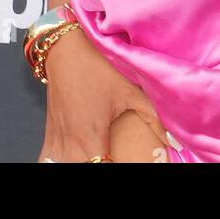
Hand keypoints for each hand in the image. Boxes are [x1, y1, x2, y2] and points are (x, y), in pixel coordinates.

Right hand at [38, 26, 168, 162]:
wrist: (65, 49)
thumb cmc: (96, 67)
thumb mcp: (128, 90)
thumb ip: (151, 115)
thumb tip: (172, 137)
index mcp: (91, 138)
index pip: (100, 168)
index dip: (114, 164)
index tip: (123, 158)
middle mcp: (70, 144)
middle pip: (81, 169)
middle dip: (97, 163)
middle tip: (112, 155)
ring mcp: (56, 140)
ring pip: (61, 165)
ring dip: (78, 163)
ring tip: (95, 154)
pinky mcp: (48, 134)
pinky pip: (47, 159)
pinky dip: (58, 161)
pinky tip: (72, 157)